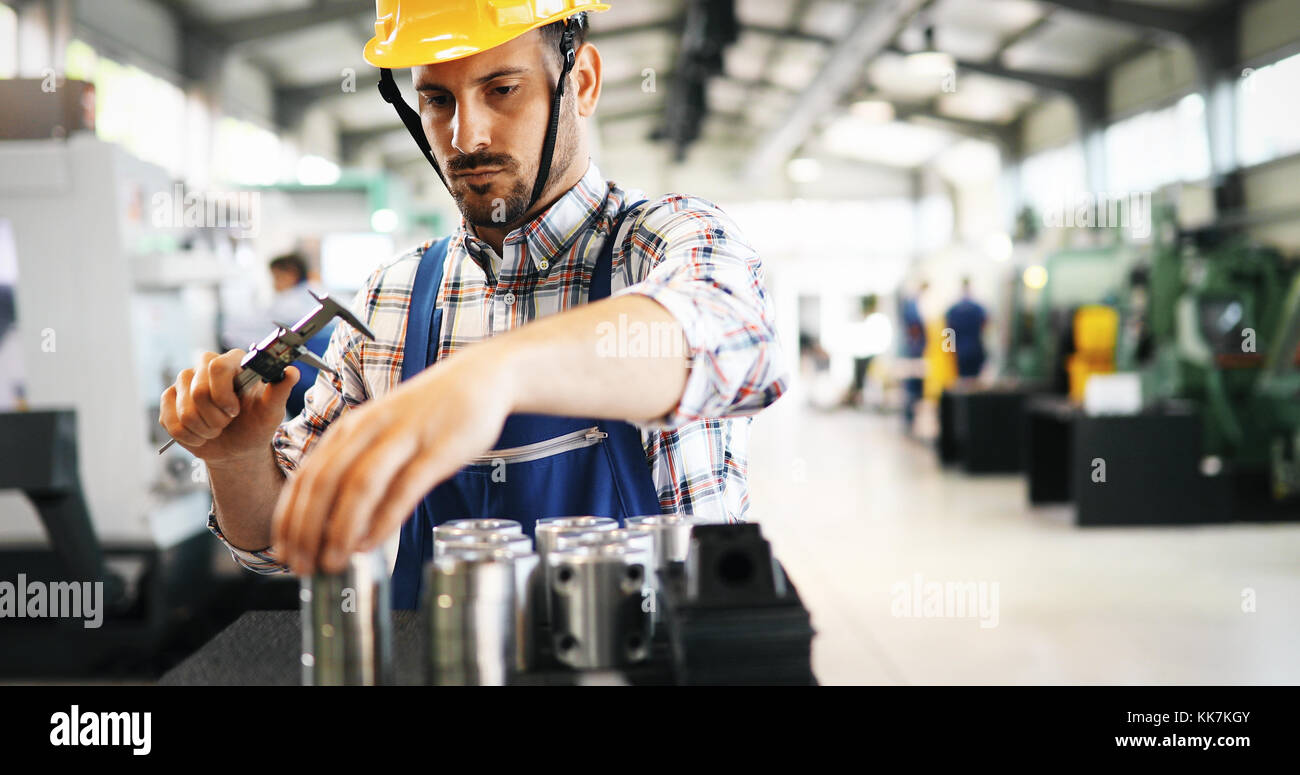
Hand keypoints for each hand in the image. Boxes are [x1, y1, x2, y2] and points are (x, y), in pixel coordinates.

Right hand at [159, 350, 298, 465]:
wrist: (237, 449)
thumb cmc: (257, 426)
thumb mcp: (272, 412)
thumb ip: (280, 391)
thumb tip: (292, 372)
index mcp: (233, 361)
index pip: (216, 367)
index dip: (222, 394)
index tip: (234, 411)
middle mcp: (206, 366)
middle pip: (197, 391)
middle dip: (216, 418)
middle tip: (228, 422)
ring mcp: (184, 382)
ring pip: (184, 410)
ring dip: (204, 429)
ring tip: (217, 429)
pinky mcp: (169, 400)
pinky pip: (170, 421)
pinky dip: (189, 436)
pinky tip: (201, 434)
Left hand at [270, 341, 517, 574]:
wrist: (480, 378)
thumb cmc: (429, 415)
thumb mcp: (383, 437)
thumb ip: (360, 472)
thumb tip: (335, 525)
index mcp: (350, 428)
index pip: (305, 476)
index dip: (289, 519)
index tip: (282, 552)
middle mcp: (370, 430)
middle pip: (325, 482)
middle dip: (306, 530)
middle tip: (301, 566)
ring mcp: (404, 437)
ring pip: (359, 485)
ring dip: (340, 529)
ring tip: (333, 562)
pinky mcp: (438, 449)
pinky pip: (404, 488)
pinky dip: (384, 519)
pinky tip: (372, 544)